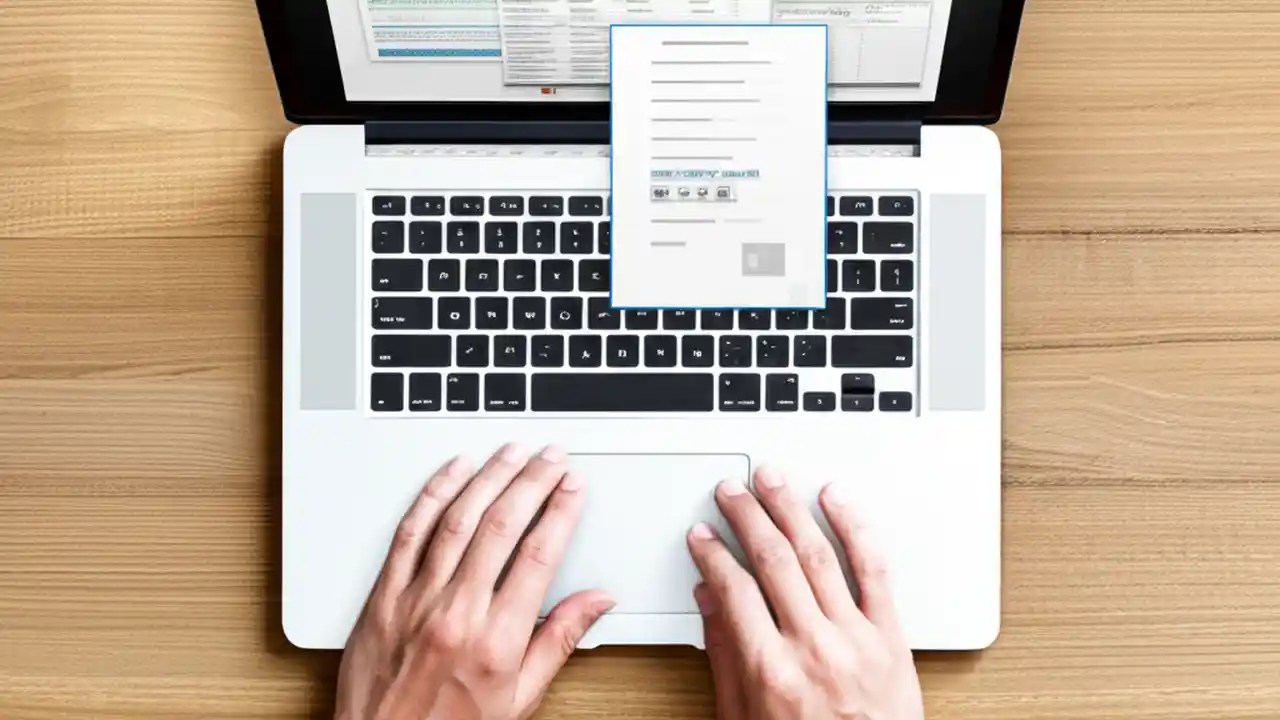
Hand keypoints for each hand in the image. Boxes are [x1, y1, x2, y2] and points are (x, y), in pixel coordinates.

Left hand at [335, 444, 613, 719]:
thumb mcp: (520, 699)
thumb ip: (559, 641)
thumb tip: (597, 601)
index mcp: (496, 641)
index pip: (538, 556)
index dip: (561, 511)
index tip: (574, 486)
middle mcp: (456, 613)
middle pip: (501, 526)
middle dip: (532, 481)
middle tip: (552, 457)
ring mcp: (415, 600)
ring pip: (457, 519)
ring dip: (488, 477)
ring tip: (512, 453)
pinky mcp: (383, 596)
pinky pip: (409, 532)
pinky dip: (432, 495)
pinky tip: (452, 472)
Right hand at [688, 469, 922, 719]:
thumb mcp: (744, 719)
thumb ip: (725, 658)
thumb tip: (709, 601)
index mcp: (772, 671)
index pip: (734, 589)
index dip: (713, 553)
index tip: (701, 535)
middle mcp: (814, 648)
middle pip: (772, 560)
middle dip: (746, 516)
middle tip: (730, 490)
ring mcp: (856, 639)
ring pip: (818, 554)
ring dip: (790, 509)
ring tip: (771, 479)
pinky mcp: (891, 637)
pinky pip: (875, 569)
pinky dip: (855, 528)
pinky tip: (836, 500)